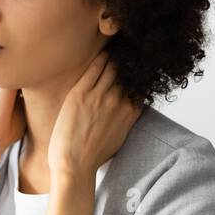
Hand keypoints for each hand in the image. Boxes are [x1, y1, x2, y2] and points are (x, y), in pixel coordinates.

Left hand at [47, 50, 141, 178]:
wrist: (74, 166)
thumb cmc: (93, 156)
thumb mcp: (119, 137)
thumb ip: (127, 119)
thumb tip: (130, 108)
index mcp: (130, 112)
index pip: (139, 85)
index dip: (138, 74)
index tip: (137, 65)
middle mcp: (119, 102)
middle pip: (127, 73)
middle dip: (127, 62)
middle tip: (126, 50)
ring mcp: (100, 97)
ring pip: (112, 68)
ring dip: (114, 57)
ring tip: (114, 48)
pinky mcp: (81, 95)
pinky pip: (94, 69)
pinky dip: (100, 59)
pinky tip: (102, 53)